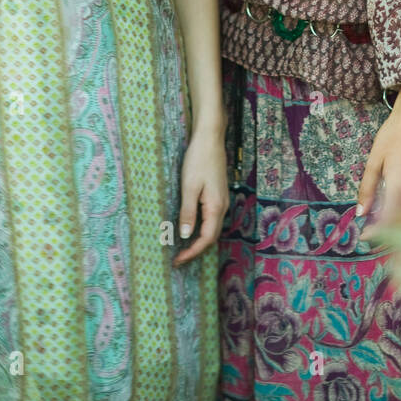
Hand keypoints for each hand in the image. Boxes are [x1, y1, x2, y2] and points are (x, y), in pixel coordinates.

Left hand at [172, 130, 228, 265]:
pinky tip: (191, 229)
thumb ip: (188, 212)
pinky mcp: (218, 195)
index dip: (192, 252)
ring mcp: (222, 201)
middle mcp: (222, 207)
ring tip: (183, 249)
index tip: (178, 261)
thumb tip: (185, 235)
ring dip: (199, 241)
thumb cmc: (198, 160)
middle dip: (196, 250)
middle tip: (178, 260)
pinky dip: (202, 230)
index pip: (206, 239)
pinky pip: (212, 219)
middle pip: (212, 237)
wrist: (210, 139)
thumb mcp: (189, 187)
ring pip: (212, 228)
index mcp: (216, 207)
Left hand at [357, 107, 400, 243]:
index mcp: (400, 185)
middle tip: (374, 238)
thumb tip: (360, 213)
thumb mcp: (374, 161)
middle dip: (391, 236)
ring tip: (386, 233)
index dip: (377, 232)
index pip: (389, 219)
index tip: (365, 237)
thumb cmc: (392, 136)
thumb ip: (368, 189)